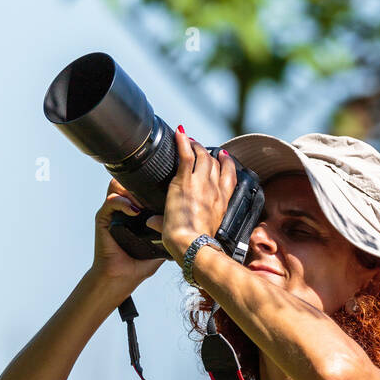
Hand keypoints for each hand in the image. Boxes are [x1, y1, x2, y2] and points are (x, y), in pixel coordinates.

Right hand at [91, 179, 165, 288]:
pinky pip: (110, 202)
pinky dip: (122, 203)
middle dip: (140, 184)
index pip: (140, 188)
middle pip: (128, 182)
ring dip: (130, 191)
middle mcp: (122, 209)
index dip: (151, 184)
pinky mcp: (103, 219)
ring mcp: (112, 213)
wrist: (121, 279)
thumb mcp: (161, 247)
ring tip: (142, 203)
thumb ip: (171, 234)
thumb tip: (190, 227)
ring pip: (117, 187)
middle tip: (154, 194)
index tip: (165, 187)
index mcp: (135, 213)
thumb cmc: (138, 266)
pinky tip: (133, 211)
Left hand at [145, 127, 237, 267]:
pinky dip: (183, 142)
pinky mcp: (186, 181)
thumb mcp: (189, 234)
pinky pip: (187, 155)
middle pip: (215, 164)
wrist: (191, 246)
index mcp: (221, 205)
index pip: (230, 178)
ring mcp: (202, 184)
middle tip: (199, 147)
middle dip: (208, 153)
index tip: (224, 158)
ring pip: (203, 156)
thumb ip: (168, 224)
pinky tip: (179, 133)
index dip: (227, 165)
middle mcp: (215, 191)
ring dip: (196, 146)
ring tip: (188, 140)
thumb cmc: (192, 246)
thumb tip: (150, 222)